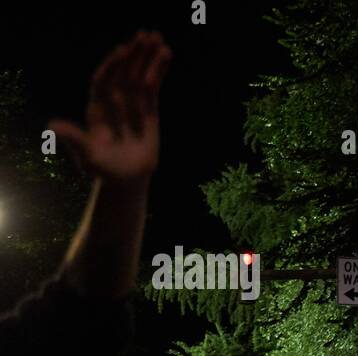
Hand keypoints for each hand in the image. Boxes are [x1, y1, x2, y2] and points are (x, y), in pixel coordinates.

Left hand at [48, 31, 170, 183]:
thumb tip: (53, 126)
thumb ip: (74, 139)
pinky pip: (153, 85)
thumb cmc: (103, 169)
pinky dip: (159, 70)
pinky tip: (166, 54)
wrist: (125, 179)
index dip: (112, 66)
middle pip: (123, 72)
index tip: (123, 51)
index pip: (104, 80)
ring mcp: (131, 104)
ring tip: (159, 38)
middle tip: (145, 35)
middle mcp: (113, 101)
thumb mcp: (86, 156)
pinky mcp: (148, 109)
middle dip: (133, 54)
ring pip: (139, 75)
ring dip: (148, 57)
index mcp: (97, 108)